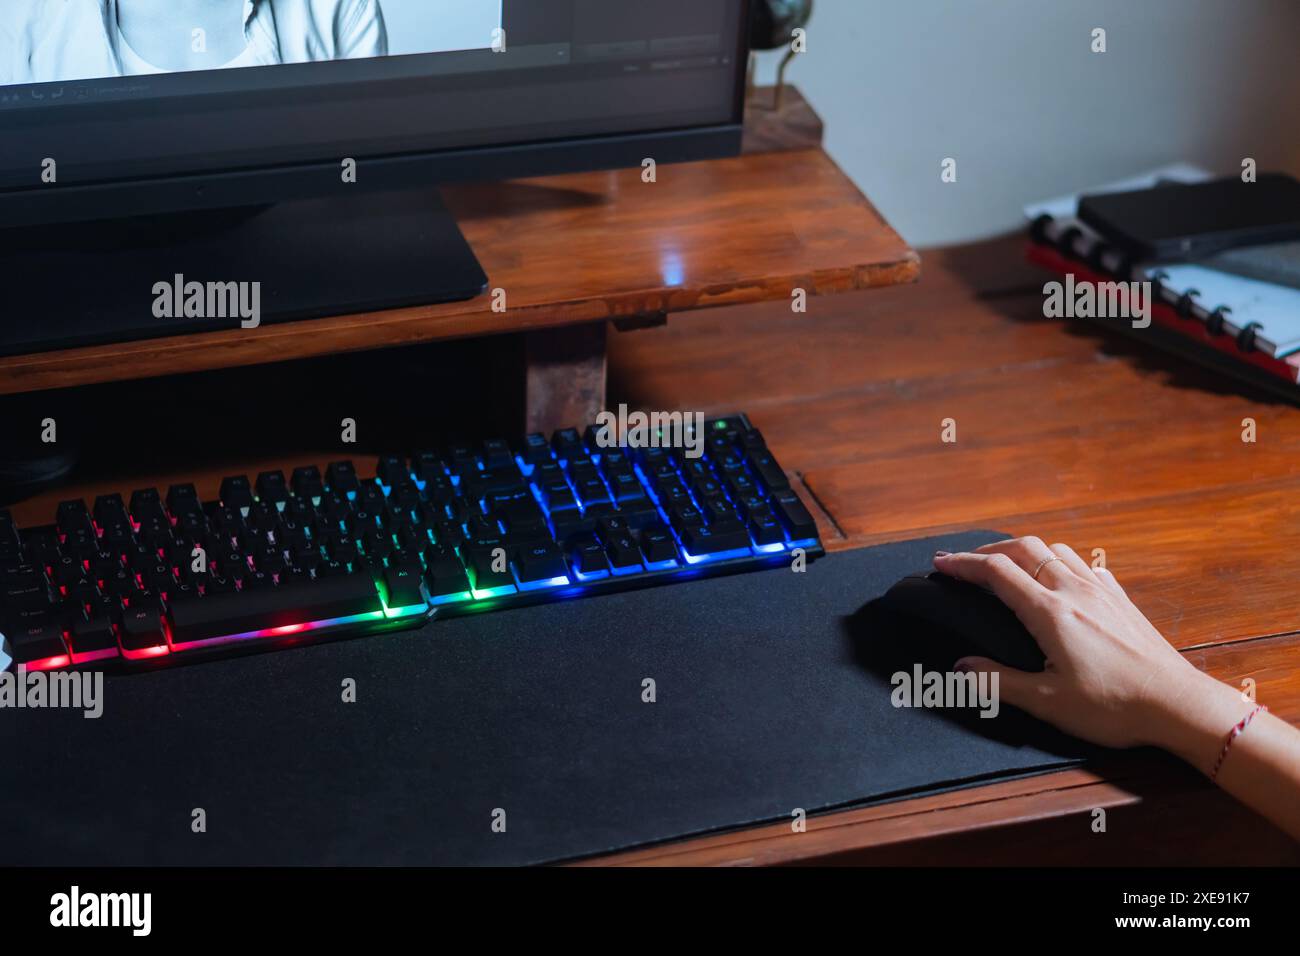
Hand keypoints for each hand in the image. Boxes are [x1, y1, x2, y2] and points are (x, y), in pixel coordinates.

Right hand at [933, 538, 1250, 763]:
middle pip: (1024, 549)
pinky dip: (1057, 560)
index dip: (963, 564)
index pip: (996, 573)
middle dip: (988, 550)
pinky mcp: (1121, 599)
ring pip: (1055, 549)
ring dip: (1023, 550)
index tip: (940, 564)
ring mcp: (1100, 590)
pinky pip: (1083, 563)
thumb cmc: (1113, 707)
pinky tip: (1057, 577)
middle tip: (964, 562)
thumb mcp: (1048, 703)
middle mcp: (1073, 590)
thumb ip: (999, 681)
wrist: (1178, 704)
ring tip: (1005, 564)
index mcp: (1049, 612)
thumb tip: (961, 665)